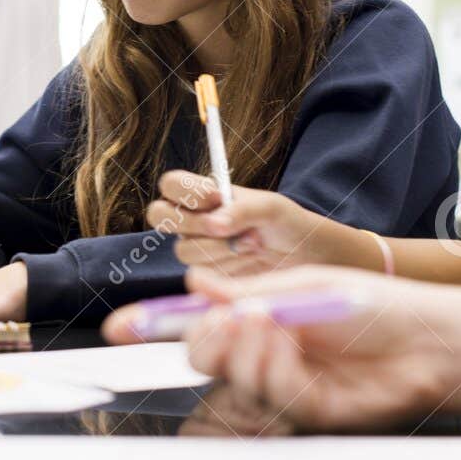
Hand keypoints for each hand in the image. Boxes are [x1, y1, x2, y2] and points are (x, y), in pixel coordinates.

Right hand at [105, 264, 453, 430]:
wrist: (431, 335)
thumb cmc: (374, 304)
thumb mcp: (303, 286)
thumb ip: (249, 293)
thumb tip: (197, 289)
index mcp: (261, 323)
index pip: (200, 328)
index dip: (157, 328)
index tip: (119, 327)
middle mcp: (267, 357)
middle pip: (206, 360)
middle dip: (203, 341)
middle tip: (221, 321)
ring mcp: (286, 386)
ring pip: (234, 379)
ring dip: (241, 350)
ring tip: (265, 322)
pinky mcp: (310, 412)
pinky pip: (271, 396)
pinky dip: (270, 367)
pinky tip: (287, 344)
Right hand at [146, 171, 367, 276]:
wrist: (302, 256)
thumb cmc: (285, 221)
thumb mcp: (270, 207)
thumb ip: (241, 210)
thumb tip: (215, 224)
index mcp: (202, 194)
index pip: (171, 184)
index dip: (184, 190)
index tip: (214, 197)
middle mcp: (192, 220)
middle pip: (158, 215)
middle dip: (191, 223)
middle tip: (222, 228)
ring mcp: (196, 248)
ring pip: (184, 250)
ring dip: (220, 248)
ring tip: (252, 244)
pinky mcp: (206, 275)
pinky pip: (201, 274)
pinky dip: (228, 267)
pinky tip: (249, 262)